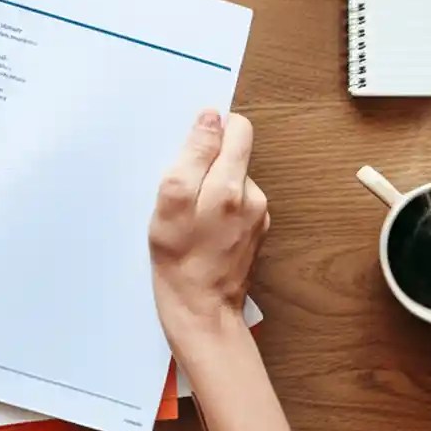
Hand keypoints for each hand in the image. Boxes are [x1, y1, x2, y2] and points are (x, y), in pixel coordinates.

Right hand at [149, 111, 268, 343]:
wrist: (202, 313)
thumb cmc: (180, 261)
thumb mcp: (173, 201)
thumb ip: (194, 154)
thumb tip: (211, 117)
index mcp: (233, 183)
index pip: (237, 128)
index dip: (211, 130)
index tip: (188, 149)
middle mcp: (253, 196)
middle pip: (233, 154)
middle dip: (205, 162)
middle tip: (180, 190)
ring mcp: (257, 216)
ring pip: (231, 180)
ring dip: (208, 187)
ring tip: (186, 215)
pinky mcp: (253, 233)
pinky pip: (233, 204)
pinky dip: (214, 209)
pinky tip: (198, 229)